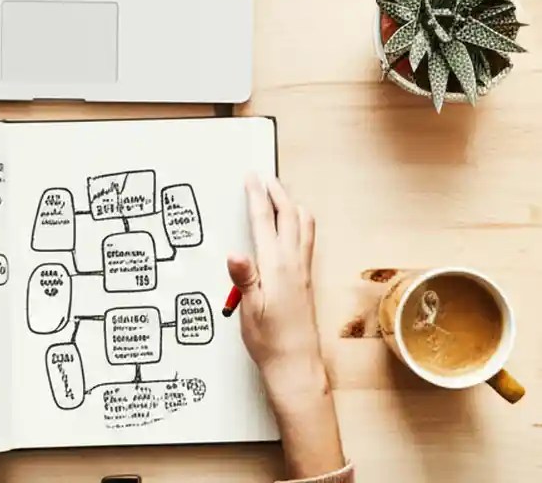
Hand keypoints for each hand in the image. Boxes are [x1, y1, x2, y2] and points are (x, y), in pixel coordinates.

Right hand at [228, 175, 345, 478]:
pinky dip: (299, 221)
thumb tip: (235, 254)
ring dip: (291, 204)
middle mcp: (294, 264)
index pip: (266, 222)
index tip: (252, 178)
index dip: (257, 196)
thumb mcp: (248, 310)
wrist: (296, 365)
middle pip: (289, 216)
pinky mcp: (307, 279)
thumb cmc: (270, 341)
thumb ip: (243, 278)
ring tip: (280, 193)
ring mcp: (303, 270)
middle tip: (265, 177)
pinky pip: (307, 239)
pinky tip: (293, 225)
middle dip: (277, 192)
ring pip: (303, 225)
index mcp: (276, 267)